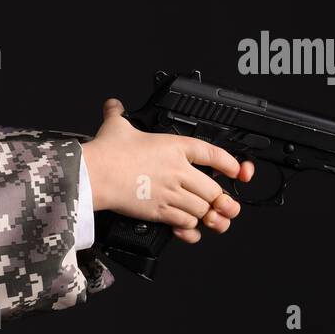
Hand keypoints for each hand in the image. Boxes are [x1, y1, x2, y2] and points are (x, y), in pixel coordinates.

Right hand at [79, 97, 255, 244]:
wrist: (95, 174)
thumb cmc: (107, 152)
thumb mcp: (116, 126)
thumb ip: (118, 114)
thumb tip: (113, 105)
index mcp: (174, 147)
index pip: (214, 154)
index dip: (231, 164)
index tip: (239, 171)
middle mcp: (178, 171)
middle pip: (214, 190)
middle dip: (221, 201)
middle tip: (224, 206)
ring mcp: (170, 192)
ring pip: (202, 209)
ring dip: (205, 216)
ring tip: (208, 219)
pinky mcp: (159, 211)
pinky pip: (185, 222)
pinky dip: (189, 228)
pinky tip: (187, 228)